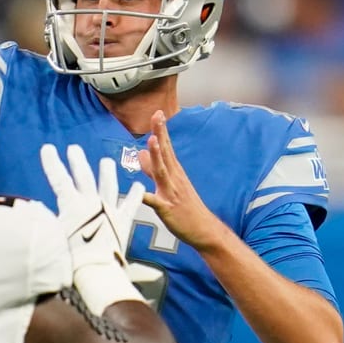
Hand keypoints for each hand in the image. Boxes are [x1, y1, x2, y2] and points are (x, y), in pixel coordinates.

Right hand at [40, 144, 146, 313]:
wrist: (96, 270)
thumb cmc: (71, 256)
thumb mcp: (54, 235)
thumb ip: (47, 221)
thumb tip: (34, 213)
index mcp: (72, 205)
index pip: (59, 179)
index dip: (52, 163)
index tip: (47, 148)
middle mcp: (91, 203)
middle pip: (84, 177)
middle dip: (77, 161)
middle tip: (74, 149)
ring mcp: (109, 211)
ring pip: (109, 186)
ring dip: (107, 173)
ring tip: (107, 161)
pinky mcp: (122, 222)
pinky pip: (131, 205)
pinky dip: (135, 196)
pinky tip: (139, 186)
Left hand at [139, 110, 223, 250]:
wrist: (204, 229)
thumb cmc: (185, 207)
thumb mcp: (169, 184)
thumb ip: (152, 169)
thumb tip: (140, 153)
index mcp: (175, 172)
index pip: (167, 147)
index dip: (162, 130)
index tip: (158, 112)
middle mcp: (174, 178)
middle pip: (166, 153)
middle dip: (160, 134)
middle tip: (157, 116)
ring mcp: (172, 193)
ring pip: (163, 172)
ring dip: (158, 157)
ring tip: (152, 141)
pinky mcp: (168, 209)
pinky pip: (156, 202)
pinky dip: (147, 196)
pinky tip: (139, 192)